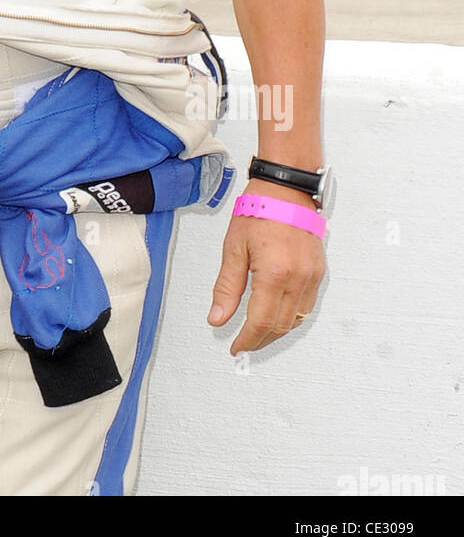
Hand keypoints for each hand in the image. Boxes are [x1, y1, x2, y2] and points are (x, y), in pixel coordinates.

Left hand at [207, 180, 325, 353]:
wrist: (286, 189)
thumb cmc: (260, 210)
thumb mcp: (234, 248)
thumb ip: (226, 287)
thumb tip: (218, 317)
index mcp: (274, 274)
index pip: (260, 323)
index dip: (247, 340)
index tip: (236, 347)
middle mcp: (298, 279)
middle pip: (280, 326)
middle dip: (261, 340)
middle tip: (244, 343)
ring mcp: (312, 276)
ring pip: (296, 319)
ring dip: (277, 331)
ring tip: (258, 332)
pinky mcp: (319, 272)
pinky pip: (307, 305)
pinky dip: (291, 316)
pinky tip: (277, 314)